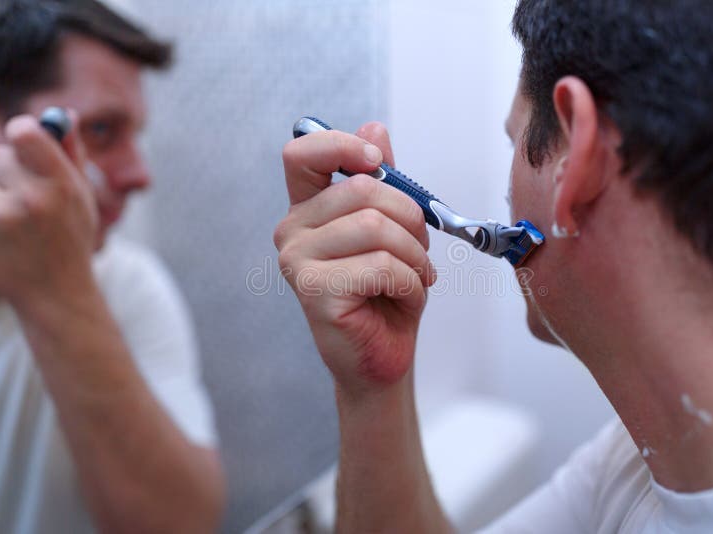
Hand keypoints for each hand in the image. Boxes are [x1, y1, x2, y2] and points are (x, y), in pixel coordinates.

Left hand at [0, 113, 97, 306]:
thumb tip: (65, 115)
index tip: (22, 142)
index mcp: (61, 186)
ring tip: (10, 217)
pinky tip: (4, 229)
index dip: (21, 132)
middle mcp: (31, 202)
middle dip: (4, 173)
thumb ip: (70, 153)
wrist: (55, 296)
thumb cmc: (70, 241)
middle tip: (17, 195)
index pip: (23, 132)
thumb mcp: (82, 197)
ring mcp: (1, 222)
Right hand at [274, 123, 435, 394]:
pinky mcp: (313, 290)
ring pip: (376, 226)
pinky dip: (410, 282)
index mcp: (308, 210)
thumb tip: (374, 126)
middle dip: (410, 219)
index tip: (377, 161)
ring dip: (414, 256)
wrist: (384, 356)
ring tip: (415, 278)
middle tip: (420, 252)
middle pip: (362, 189)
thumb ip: (383, 182)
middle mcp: (292, 231)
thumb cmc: (387, 294)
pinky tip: (404, 298)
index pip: (303, 154)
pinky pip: (381, 264)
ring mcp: (296, 261)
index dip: (342, 145)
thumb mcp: (394, 231)